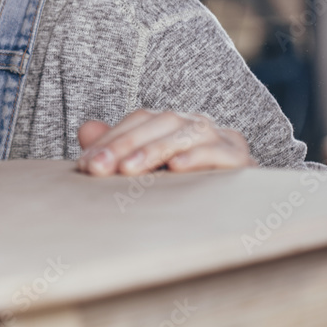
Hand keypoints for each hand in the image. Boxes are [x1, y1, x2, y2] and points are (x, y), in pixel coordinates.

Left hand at [76, 110, 256, 175]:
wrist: (237, 205)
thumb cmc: (183, 184)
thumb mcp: (143, 167)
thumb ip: (116, 148)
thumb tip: (86, 130)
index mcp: (173, 123)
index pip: (139, 120)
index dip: (111, 139)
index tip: (85, 164)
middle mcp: (196, 125)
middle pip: (160, 123)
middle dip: (125, 145)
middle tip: (98, 168)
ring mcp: (222, 139)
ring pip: (188, 132)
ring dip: (155, 149)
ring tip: (128, 169)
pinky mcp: (241, 159)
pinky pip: (220, 153)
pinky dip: (197, 157)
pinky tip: (175, 168)